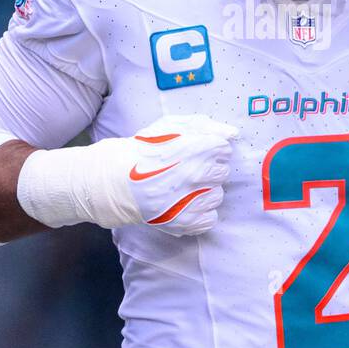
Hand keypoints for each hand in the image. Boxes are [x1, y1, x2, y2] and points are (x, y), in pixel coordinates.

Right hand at [123, 114, 237, 235]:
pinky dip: (201, 212)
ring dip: (205, 190)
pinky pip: (210, 218)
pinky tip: (186, 202)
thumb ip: (204, 126)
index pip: (223, 149)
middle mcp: (194, 175)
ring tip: (186, 186)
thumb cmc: (145, 150)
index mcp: (193, 149)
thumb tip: (232, 134)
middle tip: (190, 168)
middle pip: (223, 172)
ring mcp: (189, 200)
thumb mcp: (171, 126)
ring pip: (217, 196)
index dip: (211, 148)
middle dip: (209, 168)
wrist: (116, 180)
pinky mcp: (184, 222)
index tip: (198, 150)